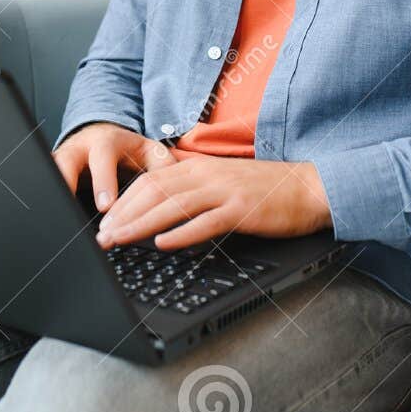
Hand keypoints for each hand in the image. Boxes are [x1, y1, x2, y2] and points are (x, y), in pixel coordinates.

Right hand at [51, 122, 175, 211]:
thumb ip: (164, 167)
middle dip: (67, 184)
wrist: (106, 138)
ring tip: (53, 218)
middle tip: (72, 215)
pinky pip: (43, 181)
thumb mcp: (151, 153)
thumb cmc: (131, 151)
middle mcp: (80, 147)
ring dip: (50, 192)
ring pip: (49, 170)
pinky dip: (45, 198)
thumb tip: (176, 187)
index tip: (106, 206)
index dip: (103, 181)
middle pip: (67, 161)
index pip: (103, 156)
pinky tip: (47, 217)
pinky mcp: (52, 170)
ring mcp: (62, 158)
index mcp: (108, 141)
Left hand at [95, 155, 331, 250]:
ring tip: (120, 239)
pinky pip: (207, 222)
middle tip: (102, 237)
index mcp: (199, 168)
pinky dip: (182, 233)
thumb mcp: (221, 184)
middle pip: (154, 192)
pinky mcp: (242, 209)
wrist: (309, 187)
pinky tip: (163, 244)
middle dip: (124, 215)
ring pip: (173, 205)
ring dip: (141, 224)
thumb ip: (192, 193)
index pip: (150, 181)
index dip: (123, 201)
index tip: (104, 222)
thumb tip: (159, 213)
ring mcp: (224, 191)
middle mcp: (207, 175)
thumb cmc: (264, 190)